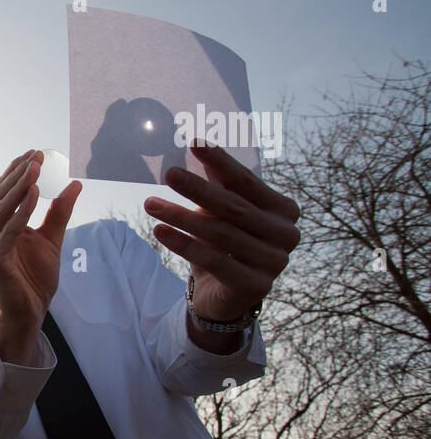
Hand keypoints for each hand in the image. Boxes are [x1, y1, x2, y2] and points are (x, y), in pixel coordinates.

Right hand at [0, 150, 81, 359]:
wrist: (29, 314)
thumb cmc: (35, 280)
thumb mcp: (52, 240)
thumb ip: (59, 213)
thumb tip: (74, 183)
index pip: (4, 193)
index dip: (17, 171)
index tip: (36, 153)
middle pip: (1, 196)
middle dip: (19, 173)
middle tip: (37, 155)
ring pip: (3, 209)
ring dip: (20, 187)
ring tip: (36, 169)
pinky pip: (9, 231)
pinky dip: (21, 211)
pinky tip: (35, 195)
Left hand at [144, 140, 300, 319]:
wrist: (224, 296)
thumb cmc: (222, 245)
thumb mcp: (220, 212)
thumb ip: (217, 183)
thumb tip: (197, 144)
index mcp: (284, 210)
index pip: (247, 181)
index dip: (221, 162)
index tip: (195, 143)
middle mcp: (287, 234)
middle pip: (233, 207)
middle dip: (198, 189)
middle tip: (169, 173)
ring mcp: (275, 262)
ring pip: (221, 233)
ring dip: (182, 216)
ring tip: (151, 203)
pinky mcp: (256, 286)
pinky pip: (214, 261)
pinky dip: (184, 244)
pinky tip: (159, 231)